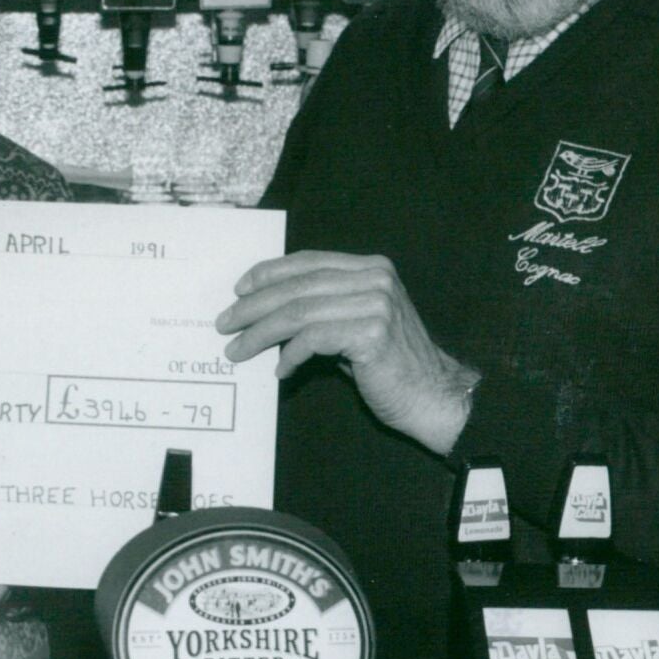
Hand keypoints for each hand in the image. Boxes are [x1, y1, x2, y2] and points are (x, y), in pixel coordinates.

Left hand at [216, 250, 478, 455]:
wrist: (433, 396)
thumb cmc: (389, 366)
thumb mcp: (356, 324)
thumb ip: (323, 308)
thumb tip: (266, 310)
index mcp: (371, 268)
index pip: (308, 262)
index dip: (269, 272)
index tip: (239, 290)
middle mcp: (375, 279)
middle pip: (298, 286)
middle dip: (254, 306)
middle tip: (225, 324)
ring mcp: (376, 304)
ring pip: (299, 312)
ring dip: (261, 333)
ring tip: (238, 350)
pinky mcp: (372, 334)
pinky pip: (314, 340)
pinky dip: (290, 355)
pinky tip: (280, 371)